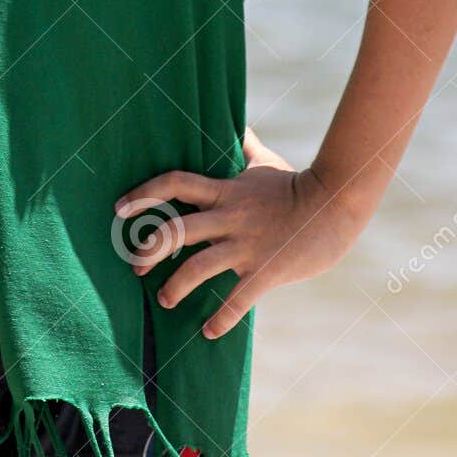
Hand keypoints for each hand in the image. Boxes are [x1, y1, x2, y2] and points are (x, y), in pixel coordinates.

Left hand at [113, 142, 366, 338]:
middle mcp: (229, 217)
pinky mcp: (266, 270)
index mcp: (225, 191)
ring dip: (175, 286)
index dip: (143, 193)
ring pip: (198, 267)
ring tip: (164, 299)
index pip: (174, 183)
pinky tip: (209, 332)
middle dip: (149, 249)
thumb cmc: (298, 184)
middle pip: (176, 230)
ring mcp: (246, 245)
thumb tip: (235, 124)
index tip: (119, 208)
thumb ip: (244, 146)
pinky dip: (221, 319)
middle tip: (135, 265)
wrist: (337, 203)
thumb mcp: (265, 162)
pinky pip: (238, 300)